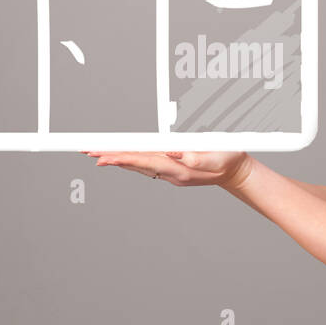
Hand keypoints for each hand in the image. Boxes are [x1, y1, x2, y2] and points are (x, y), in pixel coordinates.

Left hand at [82, 150, 253, 189]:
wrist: (237, 172)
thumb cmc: (229, 161)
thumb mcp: (217, 156)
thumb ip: (196, 155)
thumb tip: (172, 151)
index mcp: (178, 169)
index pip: (143, 161)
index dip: (121, 158)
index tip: (102, 156)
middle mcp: (170, 173)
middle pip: (135, 164)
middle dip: (111, 157)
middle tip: (88, 151)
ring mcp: (171, 172)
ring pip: (139, 165)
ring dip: (118, 159)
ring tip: (97, 154)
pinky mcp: (173, 168)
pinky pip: (147, 164)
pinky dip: (131, 160)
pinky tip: (123, 158)